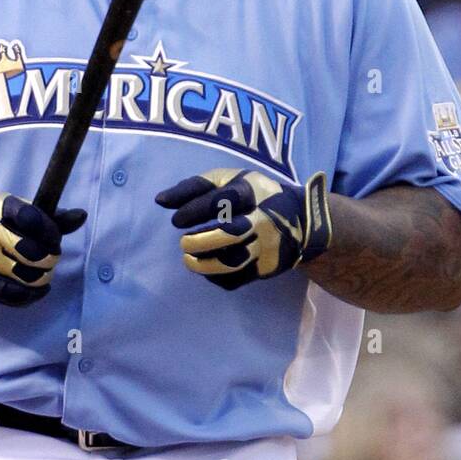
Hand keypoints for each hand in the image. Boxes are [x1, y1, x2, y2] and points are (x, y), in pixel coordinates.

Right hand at [0, 194, 85, 305]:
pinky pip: (13, 293)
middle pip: (33, 250)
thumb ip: (51, 218)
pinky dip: (32, 293)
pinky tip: (38, 288)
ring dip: (43, 276)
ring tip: (44, 273)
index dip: (50, 230)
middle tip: (50, 257)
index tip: (54, 238)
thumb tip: (81, 216)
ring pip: (27, 275)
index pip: (30, 216)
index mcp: (0, 206)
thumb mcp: (20, 216)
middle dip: (50, 256)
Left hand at [155, 168, 332, 290]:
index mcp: (252, 192)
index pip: (222, 201)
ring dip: (205, 265)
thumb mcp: (229, 180)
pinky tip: (207, 268)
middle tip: (184, 242)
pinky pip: (237, 279)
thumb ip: (194, 187)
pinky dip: (216, 277)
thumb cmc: (253, 195)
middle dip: (200, 241)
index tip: (176, 220)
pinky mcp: (267, 267)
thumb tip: (159, 201)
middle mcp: (263, 219)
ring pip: (233, 261)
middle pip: (230, 234)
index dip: (195, 210)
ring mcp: (267, 246)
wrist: (301, 219)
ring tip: (189, 259)